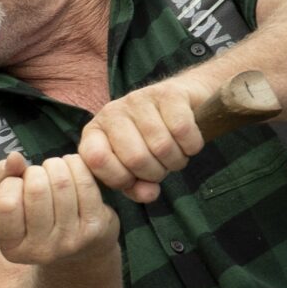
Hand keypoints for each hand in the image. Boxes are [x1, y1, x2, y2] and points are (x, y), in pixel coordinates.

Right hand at [0, 152, 119, 265]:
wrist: (79, 248)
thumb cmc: (35, 218)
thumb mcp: (10, 203)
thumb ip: (2, 178)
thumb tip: (14, 157)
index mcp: (12, 248)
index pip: (6, 203)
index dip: (11, 182)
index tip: (17, 184)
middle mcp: (40, 250)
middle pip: (36, 189)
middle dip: (35, 171)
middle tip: (38, 175)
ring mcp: (70, 240)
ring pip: (62, 182)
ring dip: (56, 165)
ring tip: (54, 170)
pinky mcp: (95, 227)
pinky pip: (85, 183)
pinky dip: (76, 165)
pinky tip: (72, 168)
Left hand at [78, 78, 207, 203]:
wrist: (181, 102)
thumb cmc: (151, 142)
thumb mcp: (134, 169)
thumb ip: (135, 187)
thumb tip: (148, 194)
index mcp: (94, 133)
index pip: (97, 160)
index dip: (120, 179)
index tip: (134, 179)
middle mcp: (112, 112)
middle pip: (135, 158)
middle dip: (155, 173)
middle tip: (162, 167)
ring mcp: (138, 99)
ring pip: (162, 146)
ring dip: (176, 160)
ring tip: (175, 155)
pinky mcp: (168, 93)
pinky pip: (182, 130)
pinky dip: (191, 145)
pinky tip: (189, 143)